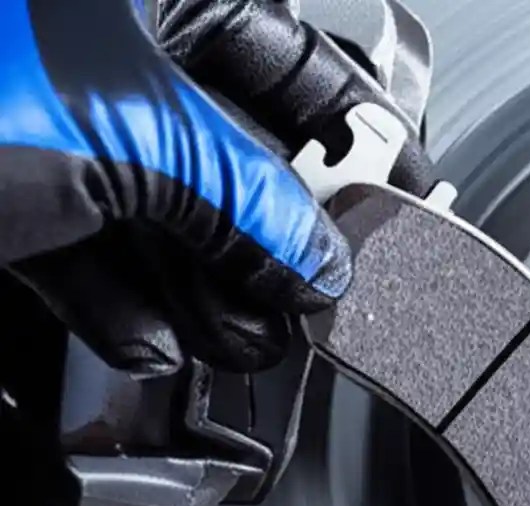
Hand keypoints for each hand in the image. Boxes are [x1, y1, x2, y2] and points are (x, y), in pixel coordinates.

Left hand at [1, 0, 427, 375]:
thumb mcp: (136, 137)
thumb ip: (250, 201)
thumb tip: (322, 261)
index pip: (298, 65)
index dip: (361, 139)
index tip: (404, 201)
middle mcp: (108, 51)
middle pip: (234, 150)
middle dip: (277, 237)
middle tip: (327, 293)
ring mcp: (51, 121)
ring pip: (162, 211)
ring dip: (209, 290)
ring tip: (252, 340)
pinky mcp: (5, 193)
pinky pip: (86, 253)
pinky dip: (123, 306)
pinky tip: (156, 345)